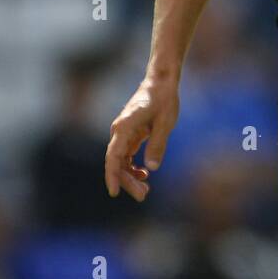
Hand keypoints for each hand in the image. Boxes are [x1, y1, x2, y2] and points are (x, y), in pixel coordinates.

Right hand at [104, 77, 179, 200]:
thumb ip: (157, 145)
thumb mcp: (165, 123)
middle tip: (143, 196)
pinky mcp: (129, 133)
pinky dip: (133, 166)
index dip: (112, 176)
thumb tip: (151, 168)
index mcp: (125, 127)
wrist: (161, 82)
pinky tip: (144, 174)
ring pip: (121, 160)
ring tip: (145, 190)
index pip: (113, 156)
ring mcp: (123, 132)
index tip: (114, 192)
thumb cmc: (164, 99)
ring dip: (130, 176)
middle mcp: (119, 130)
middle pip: (117, 162)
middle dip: (127, 181)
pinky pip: (126, 155)